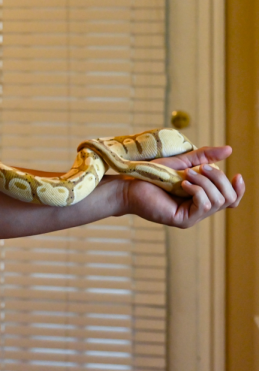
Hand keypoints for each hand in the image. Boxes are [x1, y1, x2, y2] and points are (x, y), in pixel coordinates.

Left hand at [122, 145, 244, 227]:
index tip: (236, 174)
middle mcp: (200, 208)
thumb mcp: (183, 162)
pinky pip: (204, 206)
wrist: (130, 184)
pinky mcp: (183, 220)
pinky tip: (183, 184)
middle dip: (219, 179)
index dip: (239, 189)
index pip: (231, 199)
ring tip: (186, 175)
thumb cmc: (153, 174)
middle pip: (229, 198)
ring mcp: (192, 216)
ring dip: (205, 182)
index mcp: (203, 196)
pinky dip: (197, 191)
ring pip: (218, 201)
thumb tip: (230, 150)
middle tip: (200, 168)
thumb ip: (205, 157)